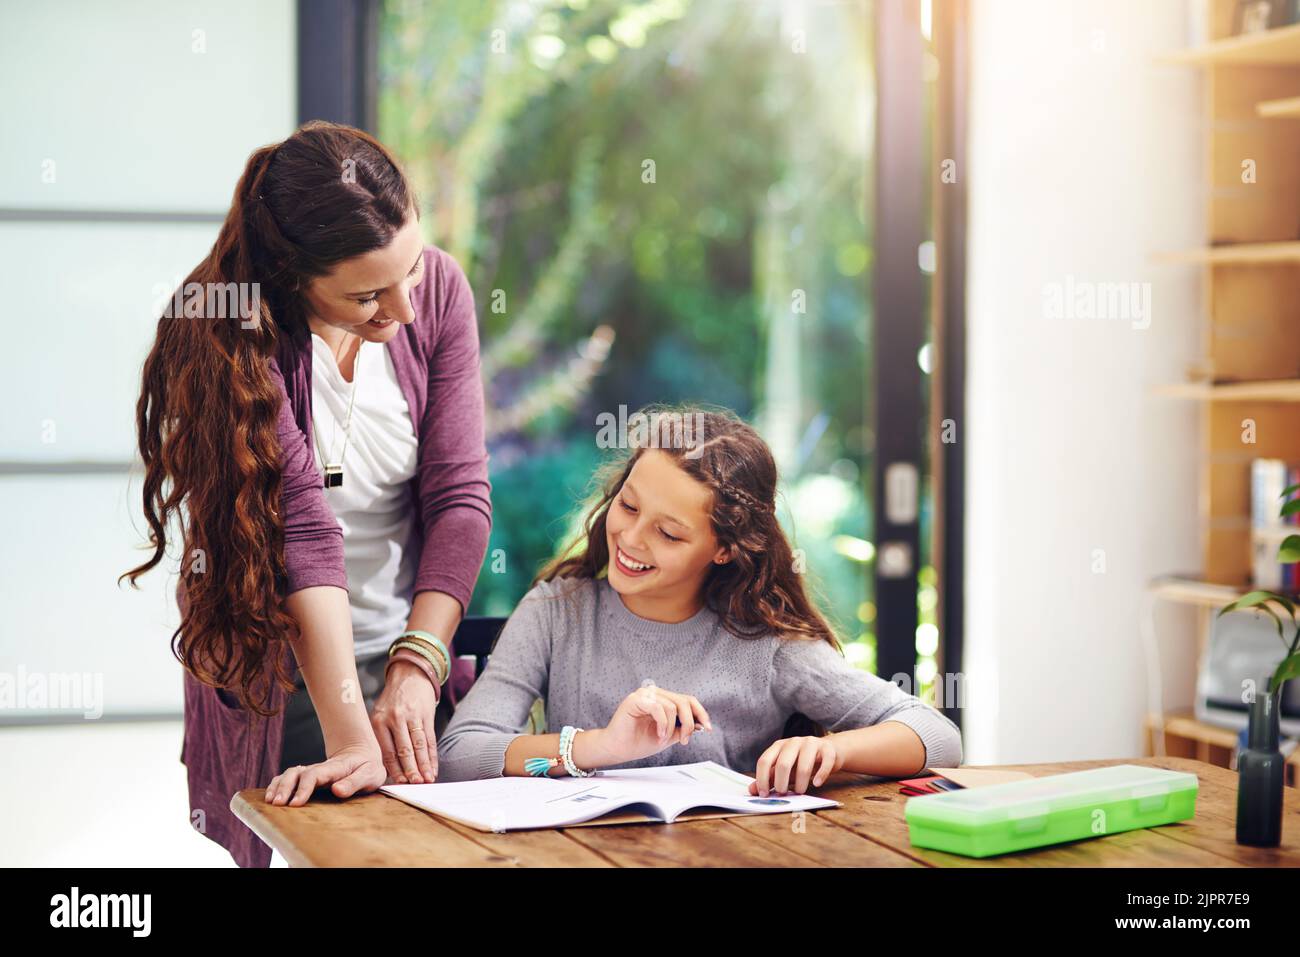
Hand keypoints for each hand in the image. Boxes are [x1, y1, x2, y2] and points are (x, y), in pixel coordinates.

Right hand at [264, 741, 385, 805]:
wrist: (362, 753)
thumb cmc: (367, 767)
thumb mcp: (369, 774)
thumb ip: (355, 782)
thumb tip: (337, 790)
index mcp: (335, 768)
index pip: (314, 775)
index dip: (303, 788)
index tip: (295, 803)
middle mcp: (319, 768)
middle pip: (296, 773)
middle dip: (285, 787)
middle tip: (277, 804)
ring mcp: (311, 771)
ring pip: (289, 774)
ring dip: (278, 786)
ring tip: (270, 802)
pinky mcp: (307, 777)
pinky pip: (287, 777)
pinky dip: (276, 785)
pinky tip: (270, 797)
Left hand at [371, 659, 440, 783]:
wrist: (410, 675)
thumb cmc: (392, 700)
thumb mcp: (379, 714)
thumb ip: (382, 737)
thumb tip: (387, 767)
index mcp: (379, 721)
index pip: (387, 751)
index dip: (394, 769)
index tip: (400, 783)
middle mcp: (395, 718)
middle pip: (404, 749)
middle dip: (411, 769)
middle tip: (415, 785)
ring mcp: (412, 716)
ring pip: (419, 746)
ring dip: (424, 765)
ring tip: (427, 780)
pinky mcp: (426, 714)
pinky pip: (430, 738)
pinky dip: (432, 756)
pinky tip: (433, 767)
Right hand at [599, 686, 711, 764]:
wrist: (618, 749)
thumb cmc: (639, 742)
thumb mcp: (668, 736)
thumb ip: (683, 728)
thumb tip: (701, 724)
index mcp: (663, 699)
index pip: (688, 700)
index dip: (700, 713)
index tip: (707, 728)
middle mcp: (655, 693)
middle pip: (683, 702)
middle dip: (688, 723)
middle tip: (684, 740)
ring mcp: (644, 694)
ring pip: (672, 706)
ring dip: (672, 728)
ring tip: (663, 740)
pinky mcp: (635, 699)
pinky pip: (658, 708)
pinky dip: (662, 724)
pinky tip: (659, 735)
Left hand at [749, 735, 843, 796]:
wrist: (828, 750)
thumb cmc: (801, 762)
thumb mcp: (783, 769)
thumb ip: (769, 778)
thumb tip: (752, 791)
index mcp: (778, 746)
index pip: (764, 761)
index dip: (762, 779)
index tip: (763, 795)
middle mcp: (793, 742)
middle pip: (783, 764)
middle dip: (781, 782)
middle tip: (783, 794)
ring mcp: (811, 744)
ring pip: (804, 765)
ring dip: (801, 782)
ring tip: (801, 792)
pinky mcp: (827, 749)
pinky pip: (825, 762)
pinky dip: (820, 775)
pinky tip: (817, 783)